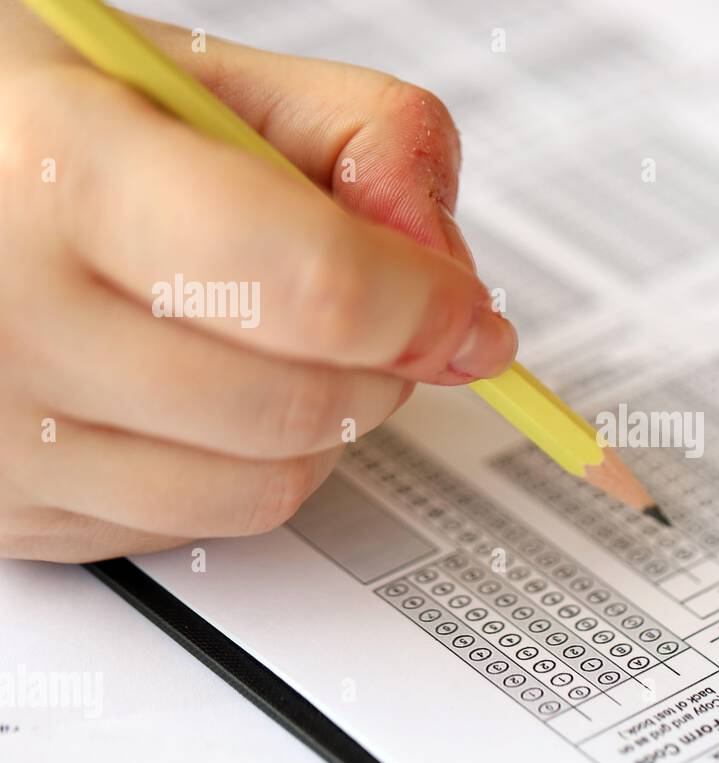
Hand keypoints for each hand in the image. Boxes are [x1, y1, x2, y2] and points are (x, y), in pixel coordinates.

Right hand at [0, 8, 516, 560]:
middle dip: (385, 365)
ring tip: (279, 342)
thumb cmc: (31, 126)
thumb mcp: (186, 73)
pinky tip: (204, 392)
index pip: (313, 285)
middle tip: (379, 315)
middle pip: (302, 404)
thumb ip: (354, 134)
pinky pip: (200, 527)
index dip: (422, 309)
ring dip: (326, 425)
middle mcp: (10, 315)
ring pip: (266, 486)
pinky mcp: (13, 510)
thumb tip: (443, 255)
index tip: (466, 316)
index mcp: (60, 170)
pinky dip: (247, 469)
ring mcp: (2, 433)